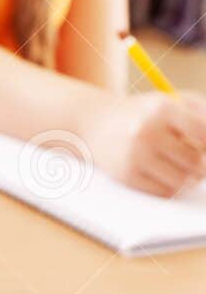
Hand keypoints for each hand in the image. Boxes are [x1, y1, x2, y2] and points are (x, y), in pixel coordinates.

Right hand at [88, 92, 205, 197]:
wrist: (97, 123)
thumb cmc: (143, 113)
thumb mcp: (172, 102)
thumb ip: (202, 113)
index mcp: (163, 109)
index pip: (203, 133)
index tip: (203, 146)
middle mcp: (148, 132)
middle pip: (194, 161)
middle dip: (200, 164)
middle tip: (196, 162)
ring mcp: (135, 156)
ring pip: (180, 180)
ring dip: (187, 179)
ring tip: (183, 170)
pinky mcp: (127, 176)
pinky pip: (163, 192)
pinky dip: (170, 187)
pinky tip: (165, 176)